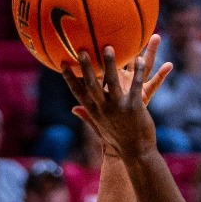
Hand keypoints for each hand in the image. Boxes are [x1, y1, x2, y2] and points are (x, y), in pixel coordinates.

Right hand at [59, 36, 171, 161]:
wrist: (137, 154)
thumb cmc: (119, 142)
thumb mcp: (100, 130)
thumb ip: (87, 116)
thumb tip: (73, 109)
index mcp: (95, 112)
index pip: (79, 93)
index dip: (70, 78)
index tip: (62, 63)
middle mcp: (104, 109)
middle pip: (92, 84)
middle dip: (86, 67)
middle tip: (81, 50)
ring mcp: (119, 107)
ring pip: (113, 82)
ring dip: (110, 64)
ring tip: (109, 48)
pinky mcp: (135, 107)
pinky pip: (136, 85)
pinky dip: (138, 71)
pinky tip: (138, 58)